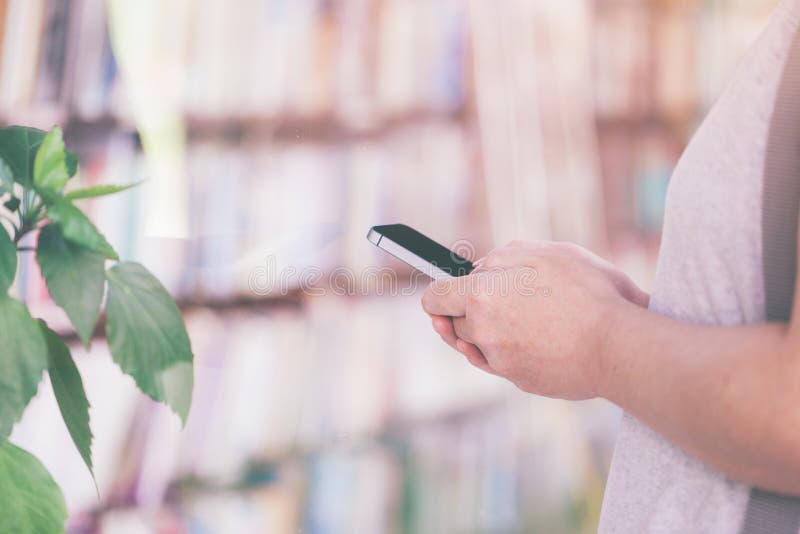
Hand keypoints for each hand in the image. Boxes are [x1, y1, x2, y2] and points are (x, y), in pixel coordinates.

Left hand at [421, 241, 647, 399]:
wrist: (619, 346)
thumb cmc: (588, 293)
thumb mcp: (546, 253)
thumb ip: (504, 257)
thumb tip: (481, 269)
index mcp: (482, 296)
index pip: (434, 298)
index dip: (439, 291)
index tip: (447, 290)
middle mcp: (483, 332)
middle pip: (457, 322)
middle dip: (472, 309)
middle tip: (502, 297)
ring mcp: (501, 361)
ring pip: (479, 344)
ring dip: (490, 331)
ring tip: (522, 317)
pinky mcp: (520, 381)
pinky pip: (503, 363)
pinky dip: (510, 350)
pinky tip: (531, 337)